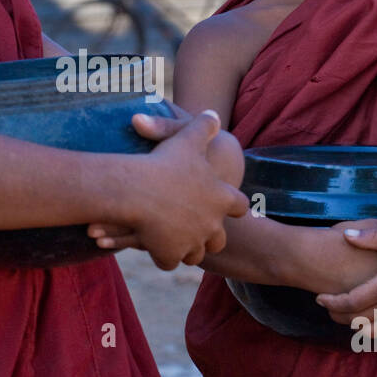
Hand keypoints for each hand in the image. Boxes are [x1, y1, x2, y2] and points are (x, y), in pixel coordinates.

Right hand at [92, 110, 247, 269]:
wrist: (137, 190)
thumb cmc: (165, 163)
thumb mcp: (187, 137)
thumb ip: (203, 126)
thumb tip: (214, 114)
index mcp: (222, 198)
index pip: (239, 207)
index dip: (232, 206)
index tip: (225, 204)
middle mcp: (212, 225)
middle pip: (218, 240)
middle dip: (208, 237)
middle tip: (195, 228)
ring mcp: (192, 243)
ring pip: (195, 255)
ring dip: (186, 249)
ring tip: (172, 240)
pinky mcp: (170, 256)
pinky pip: (169, 262)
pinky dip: (162, 256)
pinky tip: (152, 246)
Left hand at [316, 228, 376, 328]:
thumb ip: (371, 237)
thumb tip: (346, 235)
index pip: (350, 302)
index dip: (331, 302)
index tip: (320, 298)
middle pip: (357, 320)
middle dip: (338, 316)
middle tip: (327, 308)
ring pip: (373, 332)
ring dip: (354, 327)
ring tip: (343, 316)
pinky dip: (375, 332)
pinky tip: (366, 324)